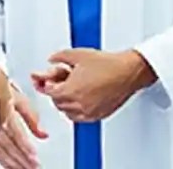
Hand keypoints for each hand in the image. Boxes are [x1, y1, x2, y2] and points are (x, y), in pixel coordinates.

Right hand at [0, 84, 45, 168]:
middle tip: (32, 168)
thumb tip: (43, 133)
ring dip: (11, 163)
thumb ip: (31, 116)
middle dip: (21, 160)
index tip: (35, 160)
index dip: (26, 150)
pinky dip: (0, 158)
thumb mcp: (17, 96)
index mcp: (5, 114)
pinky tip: (5, 162)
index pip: (18, 137)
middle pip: (9, 147)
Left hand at [33, 48, 155, 122]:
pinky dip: (75, 110)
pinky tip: (79, 99)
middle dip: (55, 91)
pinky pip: (80, 118)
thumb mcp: (78, 54)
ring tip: (69, 89)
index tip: (45, 79)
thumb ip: (59, 56)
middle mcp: (78, 104)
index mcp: (70, 90)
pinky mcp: (98, 115)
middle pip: (57, 102)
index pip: (49, 91)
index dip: (46, 83)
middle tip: (58, 81)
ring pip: (67, 112)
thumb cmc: (108, 64)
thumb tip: (51, 59)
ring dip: (64, 102)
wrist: (128, 72)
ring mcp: (89, 112)